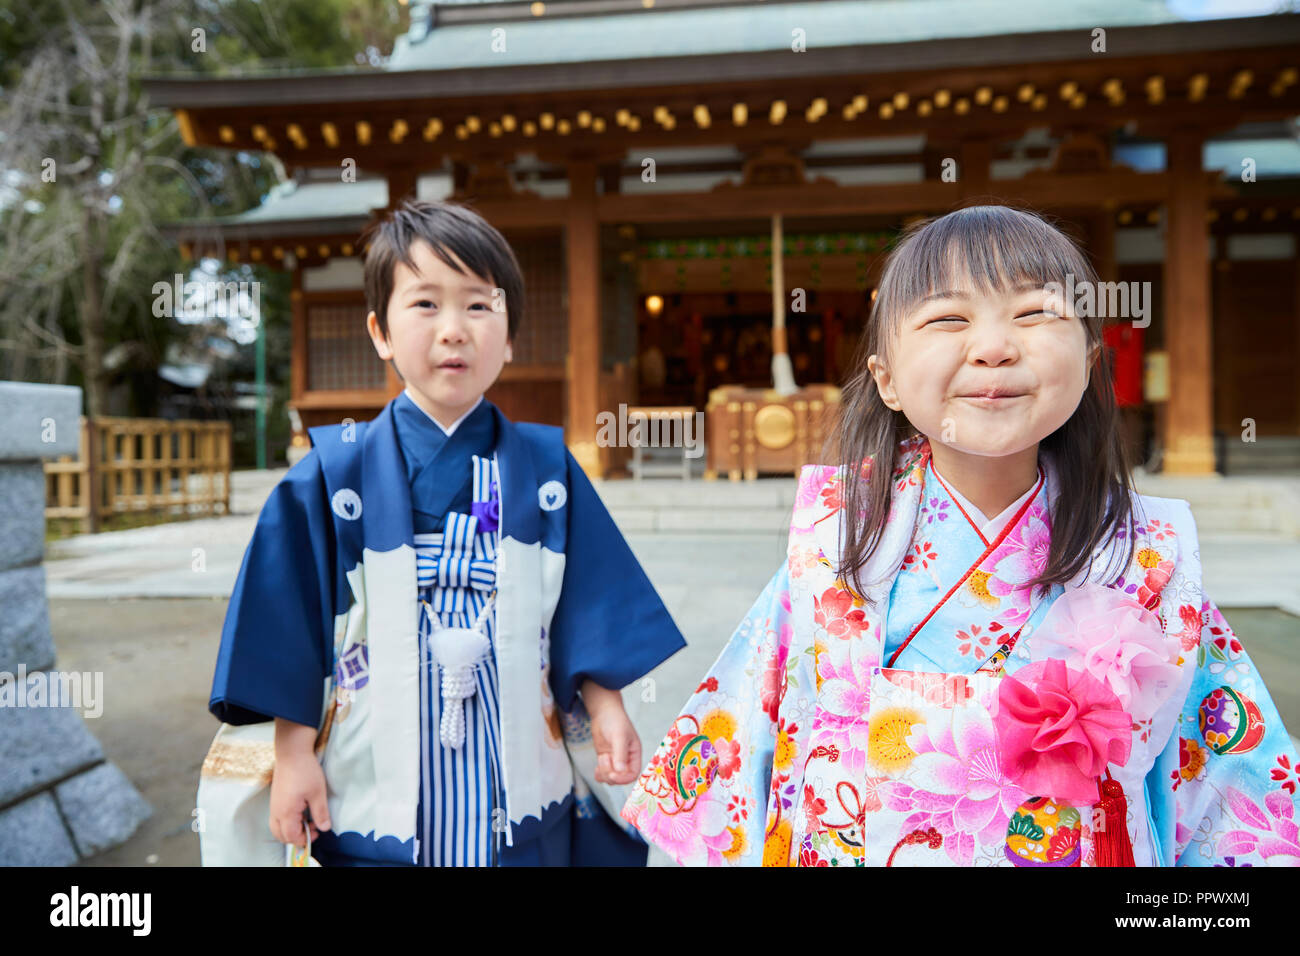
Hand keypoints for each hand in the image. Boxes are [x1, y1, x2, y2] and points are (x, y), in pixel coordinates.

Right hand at [270, 718, 330, 847]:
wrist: (292, 752)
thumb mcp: (318, 792)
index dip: (305, 839)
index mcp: (287, 812)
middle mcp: (277, 811)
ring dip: (291, 830)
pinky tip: (301, 811)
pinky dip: (287, 821)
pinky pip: (277, 818)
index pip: (292, 836)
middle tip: (313, 828)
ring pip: (277, 827)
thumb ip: (321, 813)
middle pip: (282, 835)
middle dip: (297, 837)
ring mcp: (274, 805)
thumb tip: (325, 828)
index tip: (318, 831)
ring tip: (307, 820)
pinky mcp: (275, 799)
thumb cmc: (306, 770)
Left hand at [584, 686, 641, 785]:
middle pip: (621, 778)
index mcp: (634, 754)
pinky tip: (597, 766)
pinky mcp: (605, 759)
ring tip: (602, 757)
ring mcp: (615, 760)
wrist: (604, 712)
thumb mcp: (619, 736)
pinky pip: (603, 774)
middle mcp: (626, 759)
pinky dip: (599, 774)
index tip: (612, 774)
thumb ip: (620, 754)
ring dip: (604, 772)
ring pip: (610, 778)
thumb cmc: (615, 721)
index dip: (623, 778)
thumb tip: (621, 771)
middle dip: (611, 774)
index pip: (633, 774)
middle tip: (604, 760)